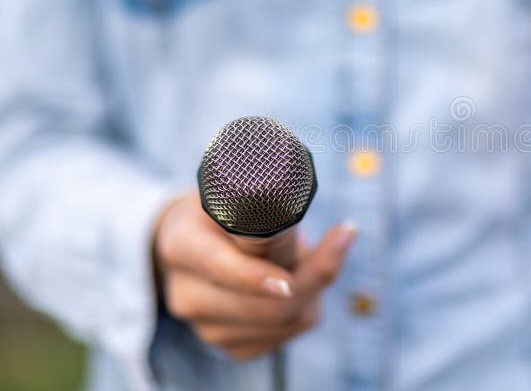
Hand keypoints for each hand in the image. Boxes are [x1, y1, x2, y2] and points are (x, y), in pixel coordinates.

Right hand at [152, 192, 356, 359]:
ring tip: (317, 255)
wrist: (198, 239)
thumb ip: (262, 211)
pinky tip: (304, 282)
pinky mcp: (230, 346)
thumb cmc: (226, 207)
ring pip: (284, 323)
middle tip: (341, 237)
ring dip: (314, 290)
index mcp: (180, 246)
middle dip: (314, 274)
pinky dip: (306, 309)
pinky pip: (286, 337)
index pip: (222, 268)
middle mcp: (186, 296)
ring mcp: (206, 328)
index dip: (260, 275)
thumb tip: (293, 208)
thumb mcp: (237, 194)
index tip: (296, 268)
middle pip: (265, 306)